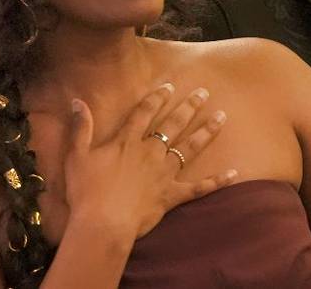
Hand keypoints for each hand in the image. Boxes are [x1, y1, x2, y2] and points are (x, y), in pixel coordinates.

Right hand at [62, 84, 234, 244]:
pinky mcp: (172, 195)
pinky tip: (233, 173)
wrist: (103, 224)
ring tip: (221, 117)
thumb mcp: (77, 156)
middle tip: (204, 92)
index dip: (157, 97)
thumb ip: (80, 127)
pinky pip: (199, 187)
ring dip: (207, 131)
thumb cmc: (86, 191)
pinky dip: (217, 181)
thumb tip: (76, 101)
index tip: (170, 86)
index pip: (145, 112)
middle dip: (190, 106)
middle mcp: (150, 152)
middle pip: (174, 124)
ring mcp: (164, 173)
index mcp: (128, 142)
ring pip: (190, 147)